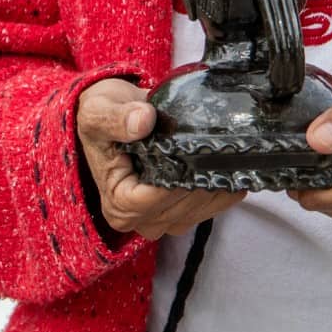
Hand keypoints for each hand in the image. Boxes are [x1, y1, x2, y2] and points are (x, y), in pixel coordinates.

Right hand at [76, 78, 239, 240]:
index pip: (155, 200)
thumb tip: (143, 121)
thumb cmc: (103, 115)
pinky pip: (209, 209)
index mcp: (117, 203)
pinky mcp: (179, 213)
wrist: (114, 114)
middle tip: (220, 148)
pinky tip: (232, 168)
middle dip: (201, 178)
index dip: (177, 178)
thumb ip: (117, 118)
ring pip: (199, 210)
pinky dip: (223, 190)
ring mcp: (161, 219)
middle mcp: (138, 219)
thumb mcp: (99, 111)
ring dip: (216, 185)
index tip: (193, 152)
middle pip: (181, 207)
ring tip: (228, 156)